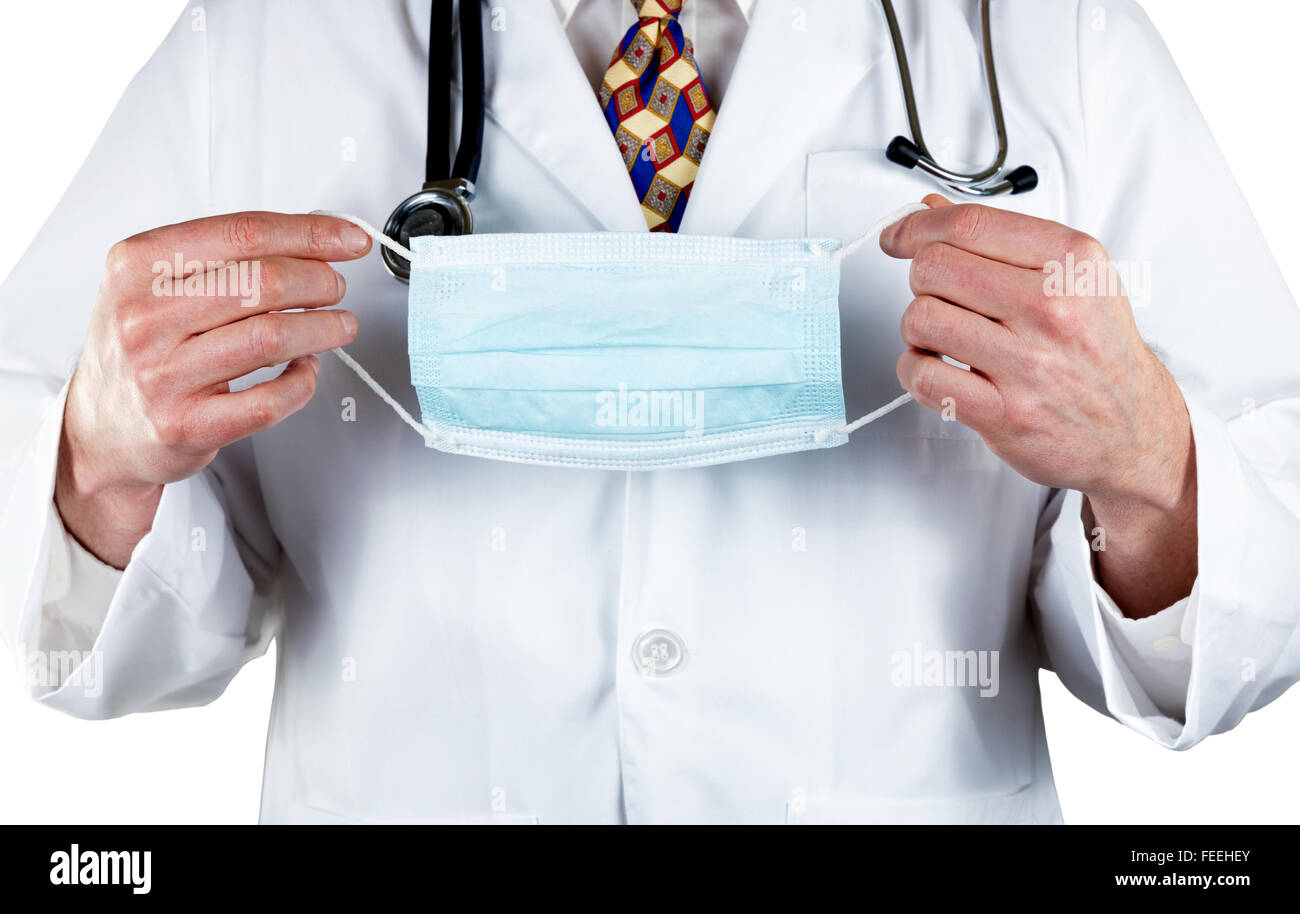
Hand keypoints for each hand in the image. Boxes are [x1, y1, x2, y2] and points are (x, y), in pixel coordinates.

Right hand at [56, 212, 370, 566]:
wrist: (102, 427)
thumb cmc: (143, 348)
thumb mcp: (155, 284)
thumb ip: (225, 257)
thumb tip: (314, 237)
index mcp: (137, 267)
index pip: (242, 234)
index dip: (309, 234)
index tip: (348, 239)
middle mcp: (143, 318)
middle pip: (263, 283)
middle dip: (320, 280)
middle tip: (337, 286)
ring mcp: (162, 375)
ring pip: (271, 338)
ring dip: (324, 328)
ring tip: (339, 325)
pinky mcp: (185, 425)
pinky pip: (268, 399)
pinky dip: (303, 381)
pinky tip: (307, 369)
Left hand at [880, 195, 1196, 616]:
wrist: (1134, 428)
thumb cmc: (1097, 350)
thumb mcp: (1072, 277)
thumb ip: (1001, 240)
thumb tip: (930, 211)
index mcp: (1070, 261)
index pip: (969, 224)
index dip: (915, 228)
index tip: (896, 237)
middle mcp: (1052, 307)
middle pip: (934, 267)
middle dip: (923, 281)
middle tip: (942, 299)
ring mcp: (1029, 363)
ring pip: (921, 319)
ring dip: (917, 330)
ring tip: (945, 338)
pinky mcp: (1005, 413)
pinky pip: (923, 376)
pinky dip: (915, 371)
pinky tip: (939, 369)